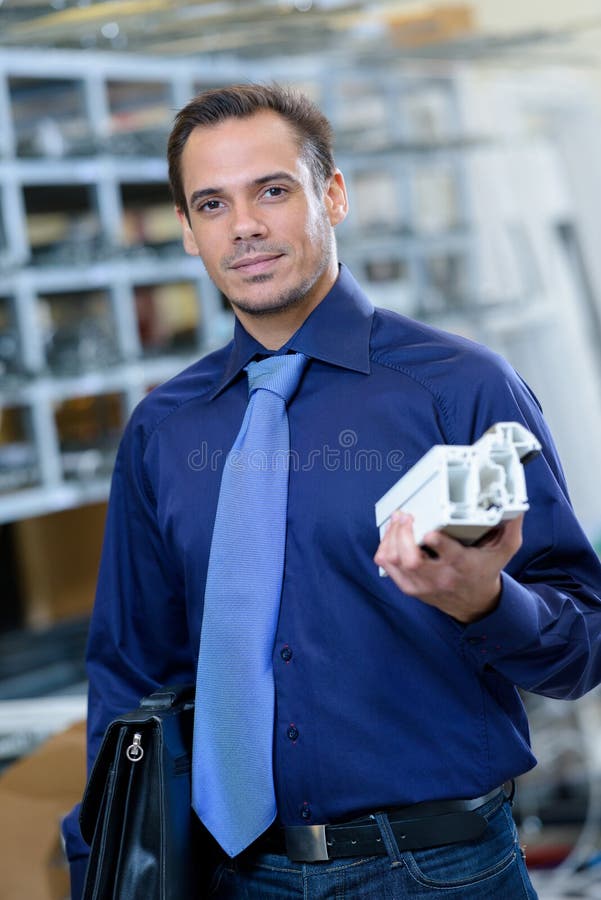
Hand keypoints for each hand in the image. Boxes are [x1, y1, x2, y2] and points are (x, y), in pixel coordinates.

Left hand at [374, 512, 523, 623]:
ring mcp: (421, 584)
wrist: (475, 604)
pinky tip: (392, 534)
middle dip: (403, 534)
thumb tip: (516, 505)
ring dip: (392, 538)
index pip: (449, 557)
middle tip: (405, 515)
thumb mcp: (504, 551)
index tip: (430, 531)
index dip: (437, 543)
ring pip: (396, 561)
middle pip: (411, 559)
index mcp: (463, 566)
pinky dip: (385, 547)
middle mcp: (440, 577)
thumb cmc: (485, 570)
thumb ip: (510, 528)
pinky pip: (387, 566)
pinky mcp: (409, 587)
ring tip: (398, 520)